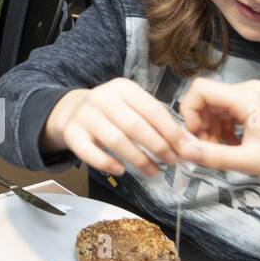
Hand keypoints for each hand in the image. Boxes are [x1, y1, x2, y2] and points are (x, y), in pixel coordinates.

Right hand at [40, 78, 195, 176]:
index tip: (187, 150)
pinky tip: (121, 171)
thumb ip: (158, 123)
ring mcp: (84, 115)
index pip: (152, 110)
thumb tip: (188, 145)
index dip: (171, 132)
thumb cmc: (115, 112)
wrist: (74, 110)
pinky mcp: (71, 132)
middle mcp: (102, 98)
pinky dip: (106, 163)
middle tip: (172, 162)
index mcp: (123, 88)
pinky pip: (89, 152)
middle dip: (158, 147)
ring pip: (115, 140)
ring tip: (153, 172)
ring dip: (138, 159)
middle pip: (135, 126)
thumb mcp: (135, 108)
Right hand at [176, 78, 259, 181]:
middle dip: (201, 123)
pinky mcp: (259, 103)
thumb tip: (182, 152)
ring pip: (217, 105)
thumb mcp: (248, 161)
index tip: (194, 136)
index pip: (199, 90)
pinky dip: (225, 126)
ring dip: (212, 127)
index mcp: (245, 97)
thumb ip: (212, 156)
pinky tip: (232, 145)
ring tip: (219, 150)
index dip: (188, 111)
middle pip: (207, 98)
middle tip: (205, 149)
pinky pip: (230, 109)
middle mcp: (248, 89)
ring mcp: (254, 95)